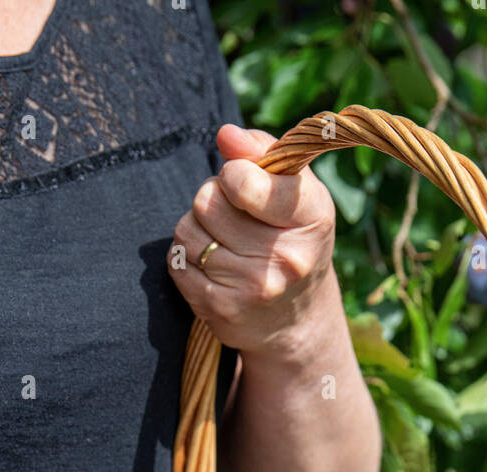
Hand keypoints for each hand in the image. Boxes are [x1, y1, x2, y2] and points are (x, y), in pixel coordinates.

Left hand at [167, 125, 336, 356]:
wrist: (296, 321)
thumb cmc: (292, 238)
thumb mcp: (296, 191)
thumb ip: (263, 152)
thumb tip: (225, 135)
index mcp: (310, 218)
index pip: (245, 181)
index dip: (233, 173)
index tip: (242, 181)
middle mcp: (285, 258)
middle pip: (207, 200)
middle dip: (213, 198)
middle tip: (235, 216)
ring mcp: (252, 288)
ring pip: (187, 230)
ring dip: (196, 227)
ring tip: (224, 240)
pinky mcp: (220, 309)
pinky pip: (177, 261)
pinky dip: (186, 256)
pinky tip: (213, 265)